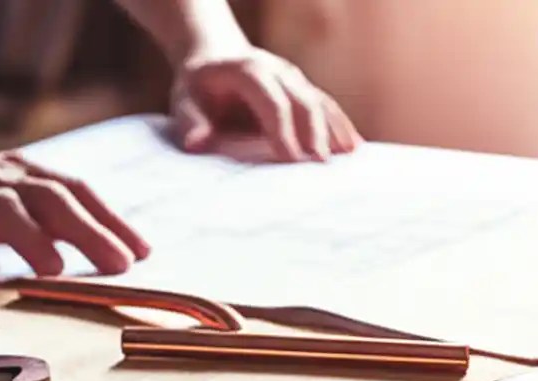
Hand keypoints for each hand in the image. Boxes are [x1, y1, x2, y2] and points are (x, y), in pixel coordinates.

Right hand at [0, 152, 149, 281]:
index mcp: (20, 173)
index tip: (142, 252)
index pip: (74, 190)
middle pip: (47, 197)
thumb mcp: (11, 198)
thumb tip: (111, 248)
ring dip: (30, 237)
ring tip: (56, 267)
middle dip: (87, 230)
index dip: (110, 219)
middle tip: (119, 264)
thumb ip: (52, 218)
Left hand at [171, 47, 361, 160]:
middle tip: (322, 165)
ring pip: (320, 102)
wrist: (214, 57)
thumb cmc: (198, 88)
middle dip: (315, 133)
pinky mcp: (303, 88)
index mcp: (248, 71)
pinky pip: (326, 106)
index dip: (282, 130)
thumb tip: (197, 143)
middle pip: (303, 100)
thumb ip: (190, 122)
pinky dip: (340, 125)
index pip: (271, 101)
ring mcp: (294, 78)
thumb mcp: (184, 101)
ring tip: (348, 157)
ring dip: (335, 129)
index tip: (291, 159)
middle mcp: (278, 70)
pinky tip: (353, 147)